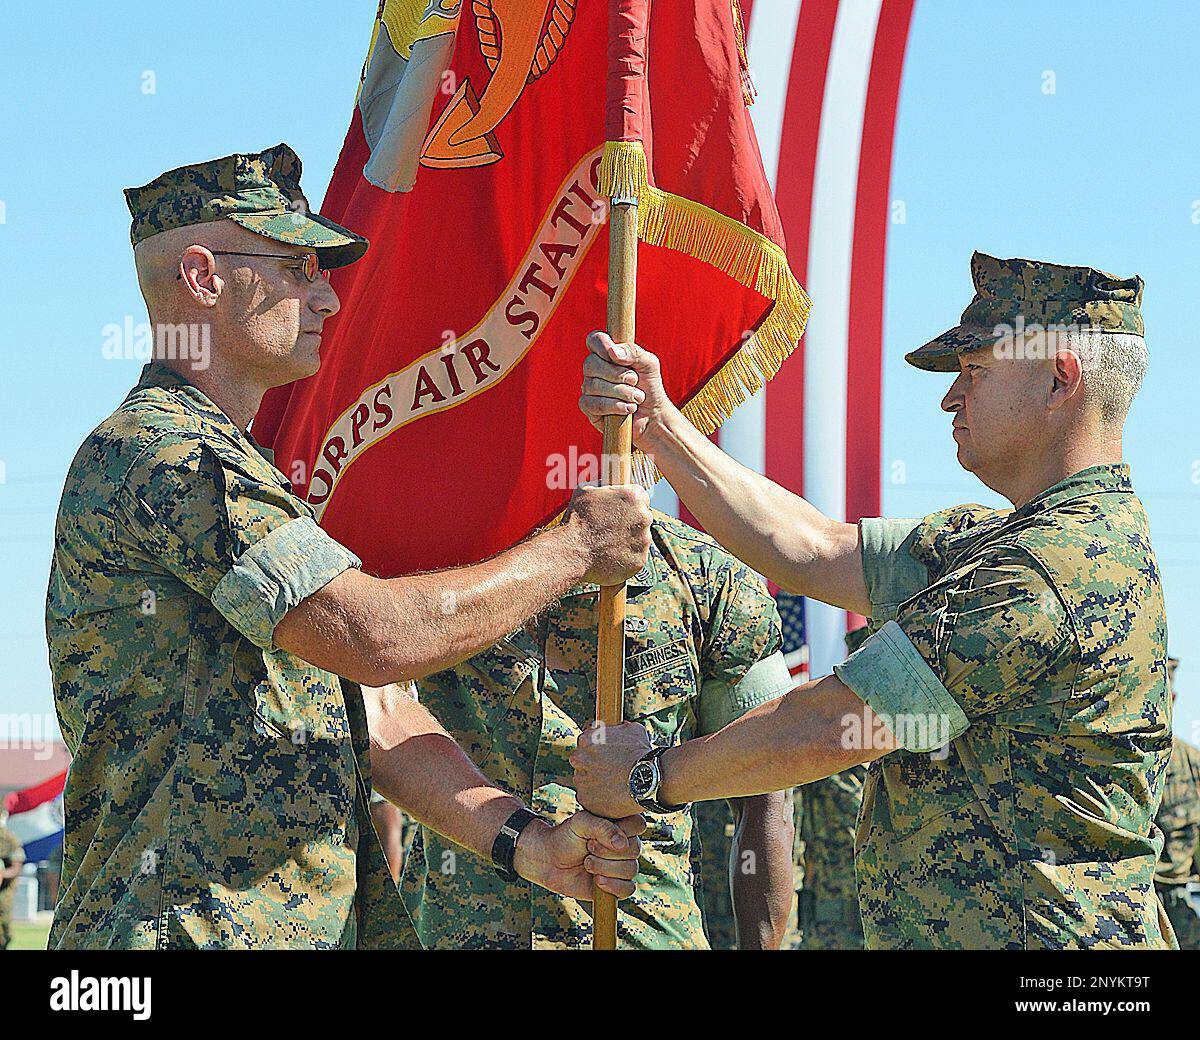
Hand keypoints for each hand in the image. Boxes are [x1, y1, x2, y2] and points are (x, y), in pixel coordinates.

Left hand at [513, 812, 645, 900]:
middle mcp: (626, 845)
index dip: (622, 830)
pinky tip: (597, 881)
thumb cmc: (567, 837)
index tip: (599, 833)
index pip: (639, 825)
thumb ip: (602, 827)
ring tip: (587, 863)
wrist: (551, 861)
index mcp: (621, 825)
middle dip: (607, 851)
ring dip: (605, 867)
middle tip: (588, 848)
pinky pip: (628, 889)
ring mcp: (623, 866)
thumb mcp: (581, 823)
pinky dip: (612, 886)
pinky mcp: (618, 885)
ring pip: (631, 869)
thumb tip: (622, 844)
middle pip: (635, 849)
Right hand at [562, 483, 651, 586]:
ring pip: (641, 538)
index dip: (630, 503)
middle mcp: (644, 517)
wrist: (572, 551)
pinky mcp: (640, 560)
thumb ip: (602, 486)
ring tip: (608, 543)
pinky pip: (636, 556)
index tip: (622, 509)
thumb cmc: (577, 520)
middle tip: (612, 528)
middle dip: (631, 522)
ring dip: (629, 539)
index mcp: (634, 497)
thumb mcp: (585, 491)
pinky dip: (627, 557)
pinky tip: (610, 555)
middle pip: (643, 517)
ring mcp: (644, 540)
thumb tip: (603, 485)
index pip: (642, 496)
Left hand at [570, 720, 651, 818]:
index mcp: (586, 739)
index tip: (606, 755)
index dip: (596, 749)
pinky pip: (587, 797)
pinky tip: (610, 795)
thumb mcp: (633, 729)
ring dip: (593, 781)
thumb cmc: (641, 753)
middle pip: (580, 761)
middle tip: (608, 770)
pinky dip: (596, 798)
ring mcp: (580, 779)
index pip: (585, 742)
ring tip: (612, 784)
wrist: (647, 780)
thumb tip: (618, 728)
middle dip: (592, 765)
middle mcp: (578, 758)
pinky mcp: (584, 798)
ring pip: (583, 780)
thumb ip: (618, 728)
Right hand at [580, 332, 677, 447]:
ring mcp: (589, 388)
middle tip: (635, 381)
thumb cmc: (650, 386)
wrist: (654, 415)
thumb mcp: (649, 364)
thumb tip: (613, 353)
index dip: (601, 344)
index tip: (615, 355)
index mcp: (606, 353)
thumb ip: (634, 352)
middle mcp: (593, 369)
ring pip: (593, 386)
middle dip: (618, 375)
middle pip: (591, 364)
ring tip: (638, 398)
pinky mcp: (589, 408)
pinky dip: (615, 407)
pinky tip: (628, 409)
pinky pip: (594, 404)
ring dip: (622, 393)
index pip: (594, 340)